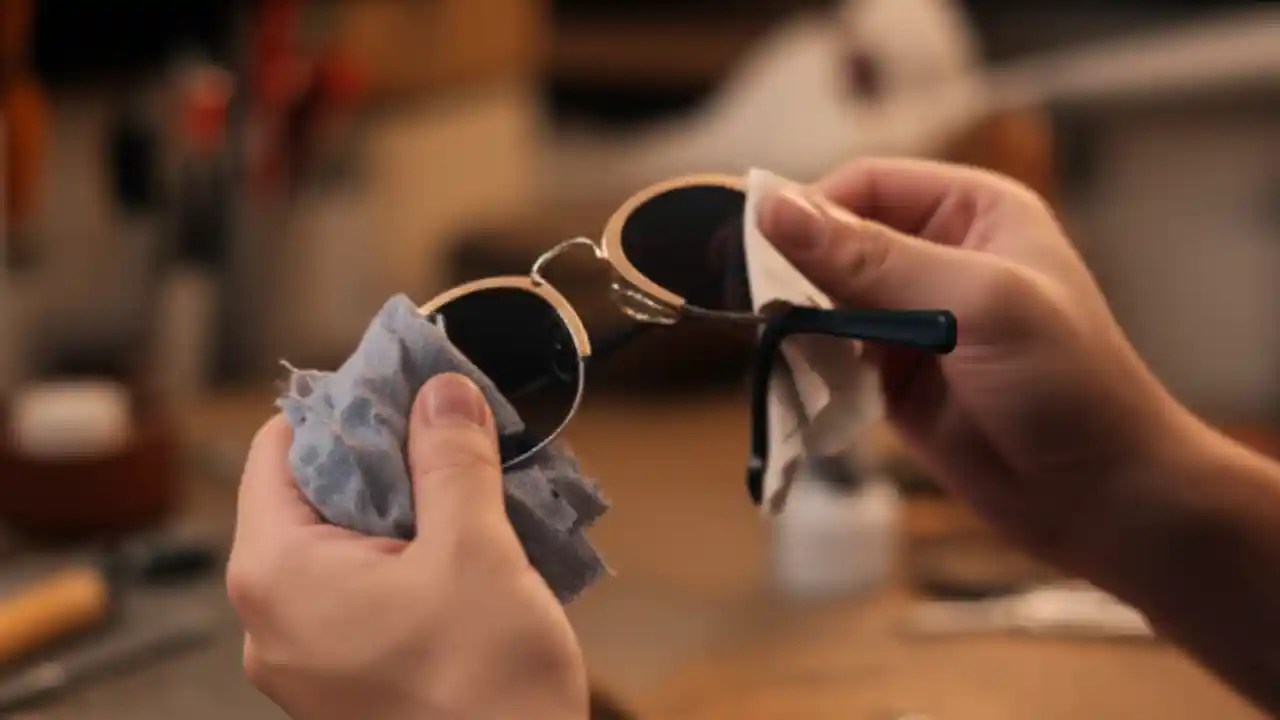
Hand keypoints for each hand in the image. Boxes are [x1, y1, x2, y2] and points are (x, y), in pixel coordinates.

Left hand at [227, 373, 587, 719]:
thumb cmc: (484, 690)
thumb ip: (451, 460)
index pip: (280, 449)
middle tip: (453, 429)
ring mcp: (306, 656)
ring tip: (473, 484)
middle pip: (314, 495)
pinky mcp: (345, 681)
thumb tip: (439, 391)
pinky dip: (412, 557)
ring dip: (410, 506)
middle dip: (387, 455)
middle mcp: (271, 616)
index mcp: (277, 573)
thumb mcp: (476, 552)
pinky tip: (471, 545)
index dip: (342, 404)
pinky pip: (365, 592)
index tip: (403, 383)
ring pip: (347, 544)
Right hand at [757, 158, 1193, 570]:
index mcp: (972, 212)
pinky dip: (808, 366)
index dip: (812, 209)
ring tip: (781, 347)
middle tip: (759, 305)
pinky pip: (831, 357)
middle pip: (836, 241)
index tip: (761, 249)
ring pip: (824, 301)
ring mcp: (913, 322)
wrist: (1103, 498)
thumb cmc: (1066, 384)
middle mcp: (938, 258)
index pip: (865, 185)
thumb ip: (871, 258)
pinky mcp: (894, 379)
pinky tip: (799, 381)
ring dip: (799, 323)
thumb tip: (775, 210)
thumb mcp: (974, 303)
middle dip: (797, 271)